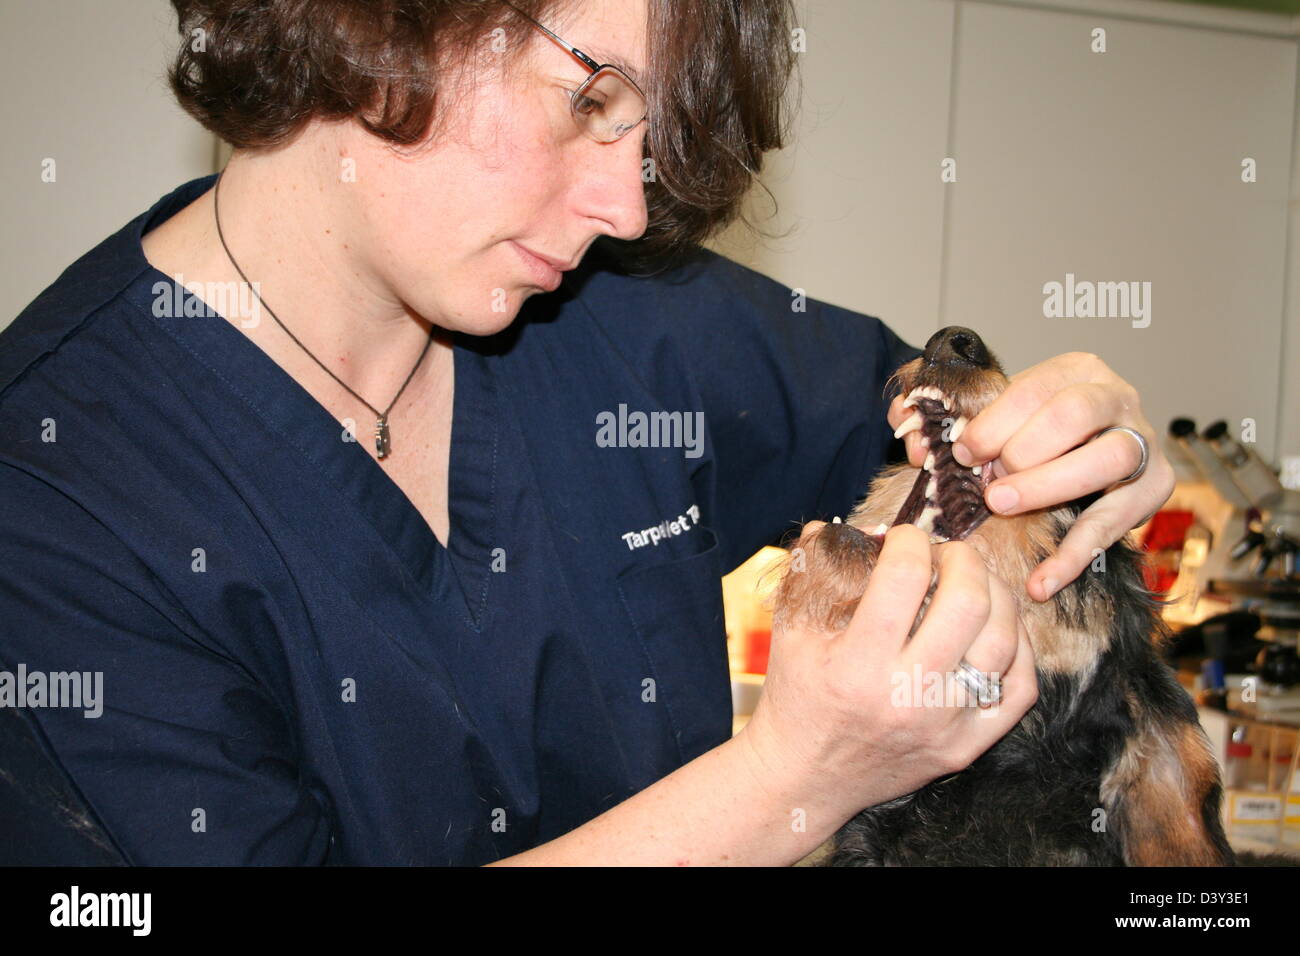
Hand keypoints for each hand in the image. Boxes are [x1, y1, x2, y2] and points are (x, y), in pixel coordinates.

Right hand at [741, 525, 1036, 817]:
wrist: (803, 778)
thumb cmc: (796, 696)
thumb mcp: (790, 630)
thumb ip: (809, 569)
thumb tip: (833, 523)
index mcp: (856, 664)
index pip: (904, 577)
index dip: (909, 541)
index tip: (902, 538)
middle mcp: (905, 696)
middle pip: (967, 604)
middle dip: (963, 560)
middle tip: (948, 555)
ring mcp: (943, 726)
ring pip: (1003, 642)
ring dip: (997, 596)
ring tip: (976, 584)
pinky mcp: (965, 748)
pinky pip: (1019, 690)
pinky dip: (1017, 649)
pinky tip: (995, 630)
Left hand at [887, 351, 1175, 602]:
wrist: (1082, 455)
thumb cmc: (1029, 433)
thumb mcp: (990, 414)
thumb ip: (942, 416)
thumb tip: (904, 420)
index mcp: (1074, 370)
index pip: (1034, 389)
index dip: (992, 424)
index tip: (963, 453)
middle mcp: (1116, 398)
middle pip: (1075, 415)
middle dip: (1022, 453)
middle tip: (987, 485)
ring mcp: (1142, 443)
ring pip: (1108, 459)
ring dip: (1048, 487)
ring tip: (1002, 507)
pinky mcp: (1153, 490)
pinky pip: (1115, 524)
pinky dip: (1073, 556)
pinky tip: (1039, 583)